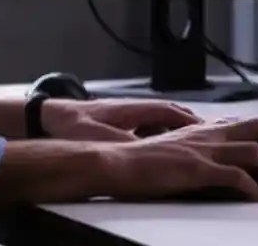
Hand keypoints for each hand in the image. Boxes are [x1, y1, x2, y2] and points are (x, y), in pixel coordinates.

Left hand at [42, 99, 201, 141]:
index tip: (205, 128)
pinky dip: (161, 132)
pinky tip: (163, 145)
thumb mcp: (98, 136)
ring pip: (159, 119)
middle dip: (189, 122)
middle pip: (168, 112)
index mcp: (131, 108)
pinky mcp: (119, 122)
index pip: (168, 110)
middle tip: (209, 132)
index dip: (188, 120)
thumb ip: (123, 141)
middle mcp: (132, 108)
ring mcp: (126, 114)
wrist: (48, 117)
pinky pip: (148, 125)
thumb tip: (147, 149)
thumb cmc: (71, 125)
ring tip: (193, 140)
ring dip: (176, 128)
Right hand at [98, 117, 257, 201]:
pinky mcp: (196, 169)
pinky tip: (257, 198)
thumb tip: (220, 165)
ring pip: (253, 152)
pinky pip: (234, 176)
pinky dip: (252, 187)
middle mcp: (207, 134)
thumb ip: (199, 150)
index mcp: (203, 129)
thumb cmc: (141, 161)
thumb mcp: (176, 148)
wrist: (117, 162)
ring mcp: (203, 151)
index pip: (246, 123)